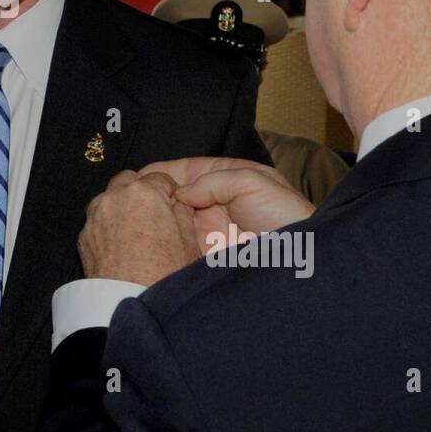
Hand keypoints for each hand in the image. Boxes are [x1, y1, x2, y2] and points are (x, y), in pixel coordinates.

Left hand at [78, 168, 201, 285]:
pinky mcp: (83, 236)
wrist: (131, 305)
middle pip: (129, 181)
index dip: (170, 192)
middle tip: (154, 214)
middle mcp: (115, 197)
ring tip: (135, 232)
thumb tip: (177, 205)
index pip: (160, 178)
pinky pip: (97, 221)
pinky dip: (107, 227)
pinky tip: (120, 247)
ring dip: (121, 207)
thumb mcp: (189, 242)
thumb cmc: (164, 276)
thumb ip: (182, 213)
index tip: (174, 204)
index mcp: (144, 193)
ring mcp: (95, 216)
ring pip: (108, 199)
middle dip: (142, 192)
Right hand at [138, 157, 312, 252]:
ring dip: (155, 218)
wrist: (299, 260)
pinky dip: (162, 242)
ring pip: (172, 220)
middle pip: (175, 195)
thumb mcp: (253, 182)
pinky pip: (178, 245)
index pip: (189, 170)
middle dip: (154, 194)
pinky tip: (147, 238)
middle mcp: (215, 203)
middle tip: (131, 196)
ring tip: (133, 215)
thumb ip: (213, 180)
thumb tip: (179, 192)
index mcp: (228, 179)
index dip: (164, 171)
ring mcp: (208, 230)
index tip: (139, 174)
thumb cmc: (285, 216)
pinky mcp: (204, 255)